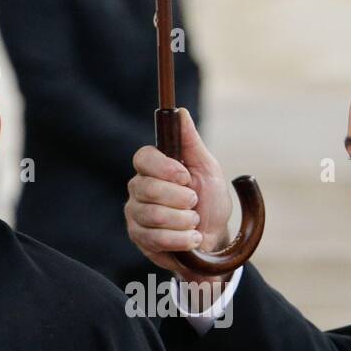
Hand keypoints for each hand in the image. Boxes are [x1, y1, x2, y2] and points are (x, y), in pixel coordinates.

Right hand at [126, 108, 234, 283]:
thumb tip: (180, 111)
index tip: (185, 176)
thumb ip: (191, 142)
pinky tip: (191, 239)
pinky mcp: (139, 239)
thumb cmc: (210, 202)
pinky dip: (180, 239)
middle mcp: (139, 189)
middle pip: (148, 188)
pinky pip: (156, 238)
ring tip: (194, 222)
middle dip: (181, 199)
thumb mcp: (207, 169)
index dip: (164, 168)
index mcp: (153, 168)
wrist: (214, 239)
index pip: (143, 157)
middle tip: (194, 203)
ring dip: (183, 221)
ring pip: (153, 215)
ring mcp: (136, 214)